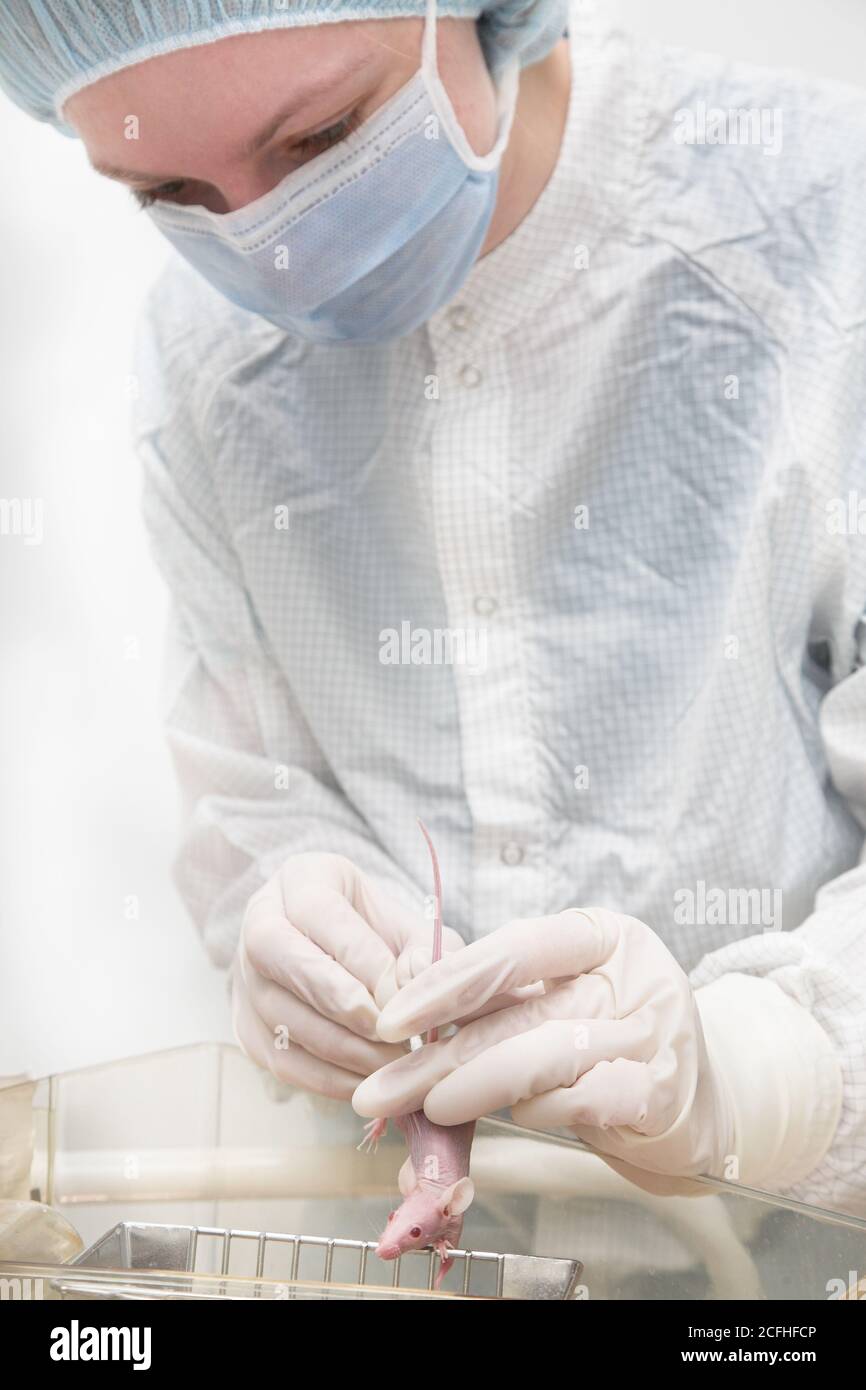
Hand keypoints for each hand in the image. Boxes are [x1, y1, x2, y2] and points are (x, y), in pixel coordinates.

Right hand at [231, 852, 463, 1100]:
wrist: (339, 955)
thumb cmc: (380, 937)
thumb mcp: (409, 927)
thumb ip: (424, 950)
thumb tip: (420, 979)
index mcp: (301, 879)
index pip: (320, 913)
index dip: (363, 959)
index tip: (403, 997)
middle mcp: (259, 920)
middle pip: (280, 957)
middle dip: (340, 1001)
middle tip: (391, 1033)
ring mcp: (243, 976)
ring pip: (278, 1015)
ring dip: (340, 1048)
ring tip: (391, 1064)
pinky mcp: (246, 1027)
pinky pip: (280, 1059)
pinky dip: (327, 1078)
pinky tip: (368, 1082)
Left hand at [352, 908, 735, 1189]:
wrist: (702, 1100)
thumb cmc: (613, 1041)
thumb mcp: (565, 1001)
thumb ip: (503, 1006)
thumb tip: (402, 1023)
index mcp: (603, 935)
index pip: (518, 946)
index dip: (449, 979)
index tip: (391, 1014)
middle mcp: (632, 972)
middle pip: (519, 1009)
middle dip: (439, 1050)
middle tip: (379, 1083)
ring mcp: (652, 1031)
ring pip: (545, 1052)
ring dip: (474, 1083)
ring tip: (425, 1106)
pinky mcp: (663, 1092)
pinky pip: (583, 1099)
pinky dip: (539, 1111)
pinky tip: (509, 1119)